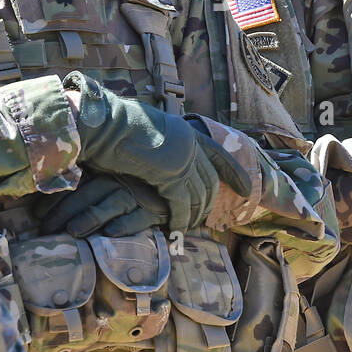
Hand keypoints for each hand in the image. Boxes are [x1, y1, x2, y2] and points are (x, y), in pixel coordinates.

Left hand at [35, 173, 168, 237]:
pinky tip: (110, 233)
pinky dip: (126, 226)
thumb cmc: (130, 188)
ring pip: (111, 204)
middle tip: (47, 229)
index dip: (57, 199)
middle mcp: (120, 181)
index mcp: (105, 172)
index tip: (38, 214)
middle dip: (66, 212)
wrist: (170, 190)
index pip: (77, 184)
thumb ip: (82, 190)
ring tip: (73, 232)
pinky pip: (139, 218)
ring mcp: (137, 195)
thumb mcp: (107, 182)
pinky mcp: (154, 211)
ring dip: (91, 218)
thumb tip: (45, 203)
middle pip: (89, 194)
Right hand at [64, 72, 221, 229]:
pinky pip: (181, 205)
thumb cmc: (116, 125)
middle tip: (208, 218)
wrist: (105, 123)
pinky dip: (180, 219)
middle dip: (210, 201)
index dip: (234, 173)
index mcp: (185, 131)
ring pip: (199, 194)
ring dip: (196, 213)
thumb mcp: (148, 129)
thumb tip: (161, 151)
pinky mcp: (171, 176)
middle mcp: (189, 144)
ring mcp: (182, 159)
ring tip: (191, 227)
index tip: (247, 188)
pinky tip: (176, 229)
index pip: (218, 154)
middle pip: (209, 180)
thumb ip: (162, 142)